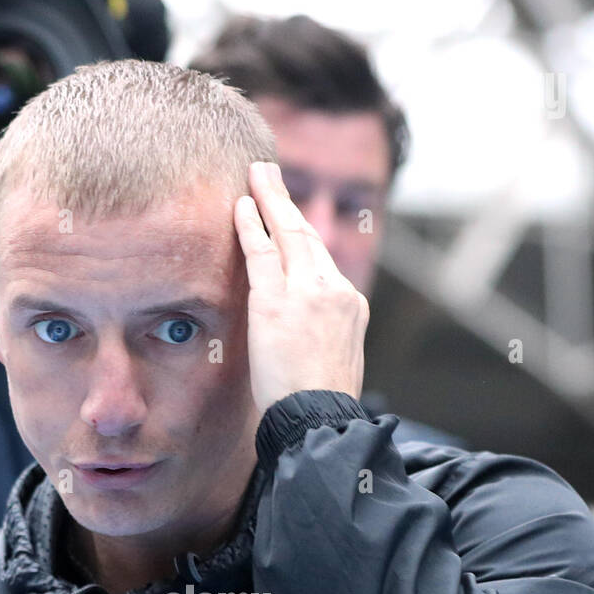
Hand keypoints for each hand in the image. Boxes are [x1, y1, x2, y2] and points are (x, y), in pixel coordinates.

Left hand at [233, 161, 368, 416]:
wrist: (320, 419)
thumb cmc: (321, 404)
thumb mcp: (335, 360)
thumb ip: (323, 333)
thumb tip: (305, 333)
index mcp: (351, 305)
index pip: (322, 259)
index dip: (303, 233)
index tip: (291, 215)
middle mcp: (334, 290)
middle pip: (307, 236)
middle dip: (286, 202)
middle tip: (270, 174)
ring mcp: (307, 292)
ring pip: (287, 234)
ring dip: (269, 199)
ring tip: (255, 174)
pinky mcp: (276, 302)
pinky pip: (260, 253)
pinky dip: (250, 225)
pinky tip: (241, 204)